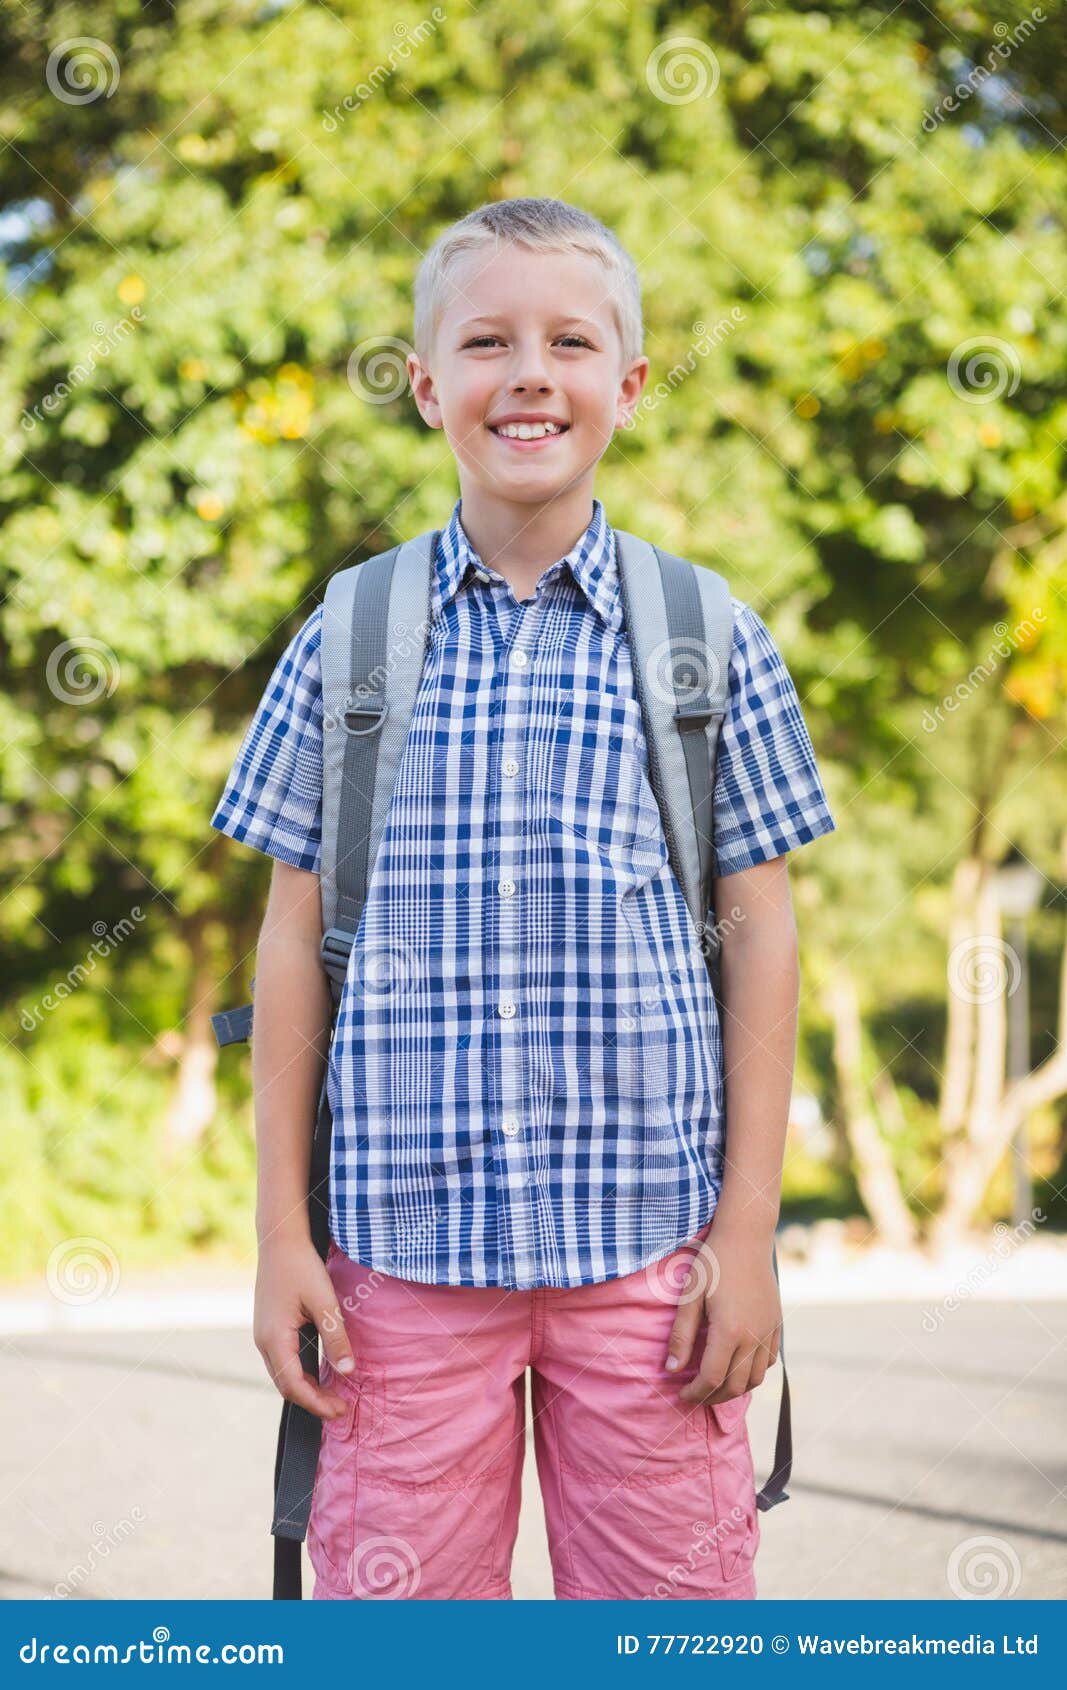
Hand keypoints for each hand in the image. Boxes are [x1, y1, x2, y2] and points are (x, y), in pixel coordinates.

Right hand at [254, 1233, 355, 1420]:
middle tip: (340, 1408)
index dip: (317, 1403)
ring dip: (305, 1388)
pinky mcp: (268, 1327)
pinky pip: (281, 1360)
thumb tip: (348, 1372)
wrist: (280, 1239)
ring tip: (332, 1395)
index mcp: (274, 1338)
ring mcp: (262, 1334)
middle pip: (285, 1386)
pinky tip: (317, 1372)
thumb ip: (336, 1338)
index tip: (340, 1410)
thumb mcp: (324, 1302)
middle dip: (312, 1401)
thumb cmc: (301, 1266)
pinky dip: (298, 1373)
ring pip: (282, 1374)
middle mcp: (263, 1341)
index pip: (294, 1386)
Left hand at [665, 1223, 780, 1405]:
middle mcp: (753, 1337)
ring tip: (714, 1385)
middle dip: (712, 1397)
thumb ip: (681, 1335)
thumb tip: (672, 1369)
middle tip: (694, 1394)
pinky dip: (753, 1372)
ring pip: (756, 1378)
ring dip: (734, 1389)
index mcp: (729, 1331)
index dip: (694, 1393)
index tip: (680, 1394)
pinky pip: (769, 1361)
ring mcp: (768, 1331)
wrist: (746, 1238)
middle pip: (735, 1385)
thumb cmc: (713, 1263)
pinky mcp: (776, 1324)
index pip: (712, 1379)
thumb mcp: (690, 1296)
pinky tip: (737, 1366)